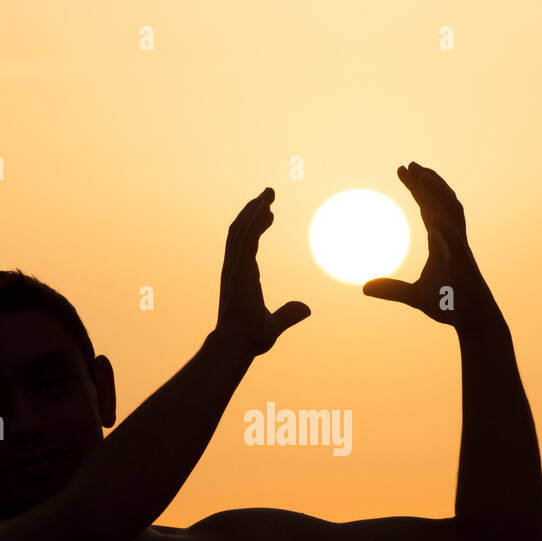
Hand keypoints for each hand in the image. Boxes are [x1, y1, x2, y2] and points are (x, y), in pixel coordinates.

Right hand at [215, 186, 310, 355]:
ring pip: (241, 230)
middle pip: (240, 230)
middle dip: (252, 209)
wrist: (236, 346)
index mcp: (241, 276)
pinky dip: (254, 222)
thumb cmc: (249, 338)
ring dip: (253, 210)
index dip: (254, 225)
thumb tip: (307, 309)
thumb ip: (288, 315)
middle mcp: (235, 268)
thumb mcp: (274, 325)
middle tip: (268, 193)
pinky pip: (246, 240)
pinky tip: (265, 209)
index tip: (269, 212)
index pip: (245, 243)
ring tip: (268, 194)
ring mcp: (235, 268)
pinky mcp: (238, 271)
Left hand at [362, 162, 497, 326]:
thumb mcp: (413, 296)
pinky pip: (457, 243)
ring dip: (439, 194)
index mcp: (440, 242)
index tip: (402, 170)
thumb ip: (391, 289)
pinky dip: (446, 230)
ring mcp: (460, 249)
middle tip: (407, 164)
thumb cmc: (450, 306)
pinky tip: (433, 219)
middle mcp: (452, 239)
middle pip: (439, 203)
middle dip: (424, 183)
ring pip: (452, 213)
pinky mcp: (466, 265)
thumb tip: (364, 288)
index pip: (427, 208)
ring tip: (423, 177)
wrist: (474, 321)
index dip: (416, 188)